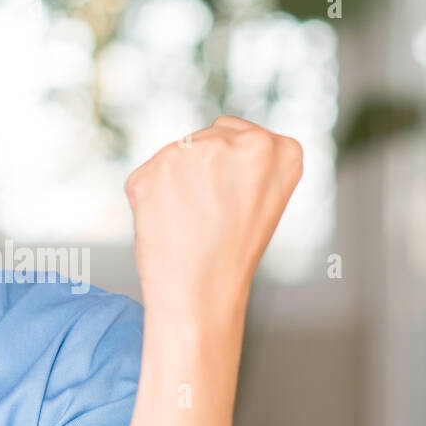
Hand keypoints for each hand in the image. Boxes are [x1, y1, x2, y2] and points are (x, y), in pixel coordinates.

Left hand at [124, 116, 303, 326]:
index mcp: (280, 149)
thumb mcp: (264, 197)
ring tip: (189, 223)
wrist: (201, 295)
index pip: (236, 133)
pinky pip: (145, 176)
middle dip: (200, 173)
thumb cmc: (233, 252)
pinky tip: (166, 224)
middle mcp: (237, 142)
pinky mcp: (151, 171)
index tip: (233, 202)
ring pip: (174, 156)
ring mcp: (191, 153)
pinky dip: (149, 199)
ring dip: (174, 184)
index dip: (227, 171)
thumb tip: (212, 130)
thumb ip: (245, 156)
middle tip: (209, 217)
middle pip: (204, 139)